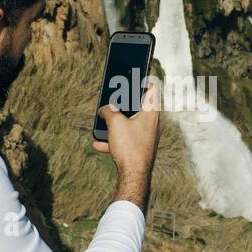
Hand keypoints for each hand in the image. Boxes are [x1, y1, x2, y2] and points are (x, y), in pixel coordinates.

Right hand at [93, 77, 160, 211]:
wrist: (133, 177)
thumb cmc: (129, 147)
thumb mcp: (115, 123)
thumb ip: (108, 110)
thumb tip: (105, 108)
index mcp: (151, 113)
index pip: (152, 89)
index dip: (145, 79)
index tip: (139, 73)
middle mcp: (152, 124)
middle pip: (139, 107)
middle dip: (125, 102)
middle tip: (116, 96)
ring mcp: (147, 137)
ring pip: (130, 124)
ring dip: (116, 122)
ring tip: (104, 120)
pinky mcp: (140, 149)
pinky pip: (125, 140)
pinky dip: (113, 140)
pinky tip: (98, 143)